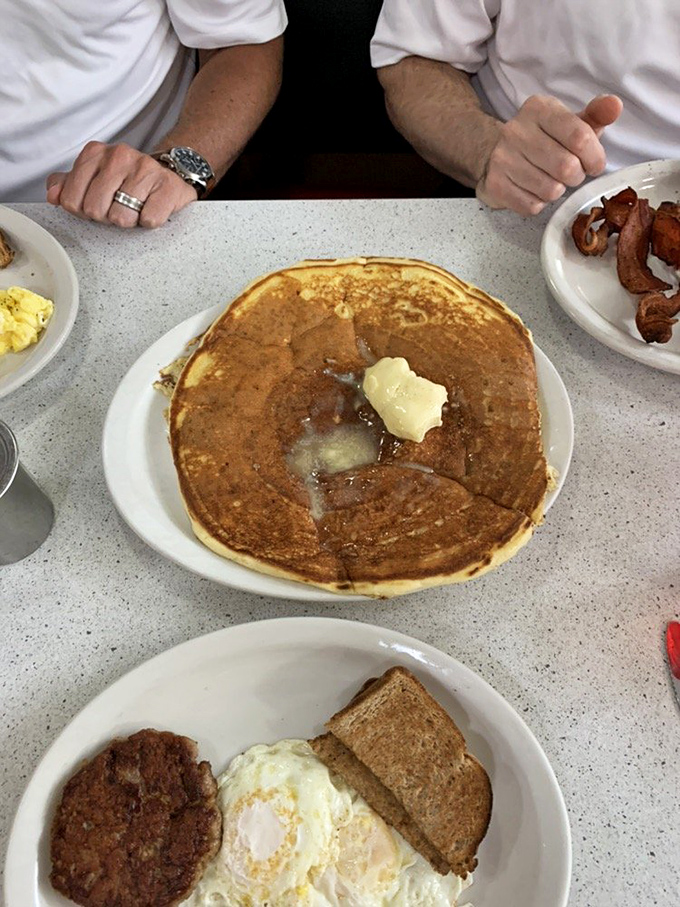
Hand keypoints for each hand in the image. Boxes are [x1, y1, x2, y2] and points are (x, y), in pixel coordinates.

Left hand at [46, 142, 197, 228]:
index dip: (84, 212)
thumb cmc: (128, 181)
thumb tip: (53, 195)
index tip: (99, 205)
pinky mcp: (167, 185)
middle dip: (107, 217)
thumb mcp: (93, 178)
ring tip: (137, 208)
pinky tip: (153, 208)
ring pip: (121, 218)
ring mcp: (145, 168)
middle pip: (95, 210)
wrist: (170, 175)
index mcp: (94, 153)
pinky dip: (150, 221)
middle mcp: (118, 155)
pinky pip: (149, 220)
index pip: (72, 201)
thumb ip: (67, 185)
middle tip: (119, 208)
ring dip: (130, 221)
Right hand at [476, 94, 622, 215]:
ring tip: (551, 180)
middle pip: (567, 167)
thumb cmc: (543, 139)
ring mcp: (502, 159)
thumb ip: (595, 115)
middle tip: (572, 174)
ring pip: (550, 190)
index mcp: (539, 109)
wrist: (493, 154)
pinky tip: (534, 190)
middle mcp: (516, 131)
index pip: (579, 136)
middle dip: (576, 176)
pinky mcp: (495, 184)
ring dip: (558, 191)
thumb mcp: (569, 122)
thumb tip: (614, 105)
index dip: (595, 157)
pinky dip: (539, 203)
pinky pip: (532, 206)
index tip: (595, 164)